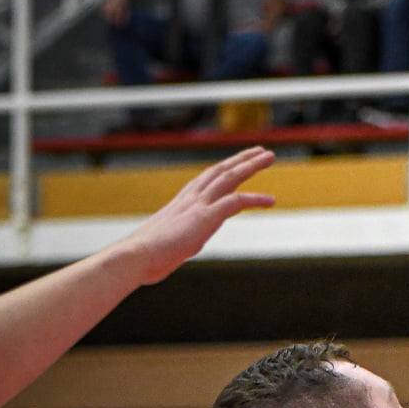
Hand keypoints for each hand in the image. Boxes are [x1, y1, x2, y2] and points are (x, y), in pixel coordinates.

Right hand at [118, 149, 275, 284]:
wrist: (137, 255)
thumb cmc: (146, 256)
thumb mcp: (165, 244)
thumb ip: (175, 240)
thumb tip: (171, 251)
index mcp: (181, 202)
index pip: (207, 178)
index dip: (224, 168)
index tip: (237, 162)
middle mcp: (191, 198)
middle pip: (221, 170)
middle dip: (242, 158)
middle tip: (261, 151)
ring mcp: (198, 206)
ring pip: (230, 177)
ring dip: (251, 165)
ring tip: (270, 156)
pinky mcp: (205, 218)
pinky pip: (235, 202)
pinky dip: (254, 199)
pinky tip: (271, 200)